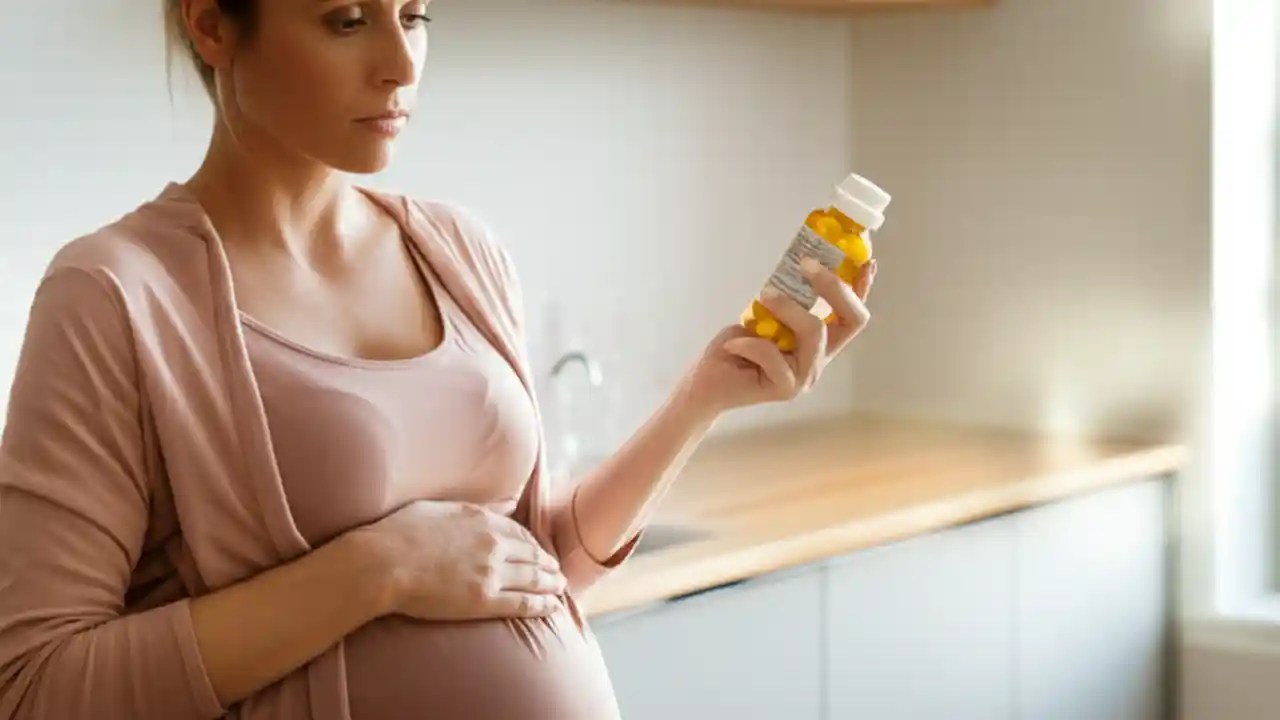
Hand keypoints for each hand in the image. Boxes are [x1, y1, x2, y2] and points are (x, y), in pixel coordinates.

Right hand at [353, 500, 567, 620]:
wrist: (383, 563)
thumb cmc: (399, 533)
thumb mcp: (441, 508)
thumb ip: (476, 508)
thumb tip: (506, 504)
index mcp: (482, 520)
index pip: (519, 532)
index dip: (532, 543)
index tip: (537, 550)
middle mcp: (493, 544)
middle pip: (532, 554)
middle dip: (547, 563)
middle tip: (557, 571)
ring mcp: (491, 572)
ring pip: (533, 578)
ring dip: (551, 582)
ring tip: (560, 587)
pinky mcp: (484, 600)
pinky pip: (523, 603)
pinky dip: (542, 604)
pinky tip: (552, 606)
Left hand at [682, 257, 877, 415]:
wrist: (707, 384)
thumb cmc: (733, 347)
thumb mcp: (763, 315)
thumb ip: (786, 301)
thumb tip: (799, 268)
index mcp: (817, 344)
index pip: (852, 317)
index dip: (862, 289)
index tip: (866, 261)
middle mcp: (817, 361)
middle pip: (851, 321)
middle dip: (834, 287)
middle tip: (806, 264)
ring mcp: (804, 377)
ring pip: (814, 331)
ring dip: (787, 307)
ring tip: (762, 298)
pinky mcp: (785, 388)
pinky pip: (772, 353)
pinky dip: (748, 342)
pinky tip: (731, 344)